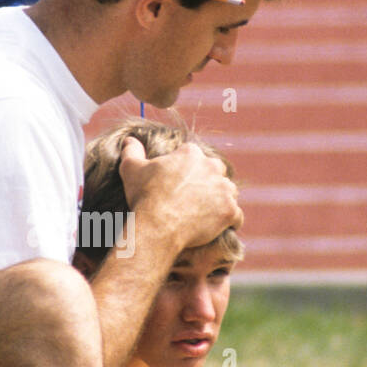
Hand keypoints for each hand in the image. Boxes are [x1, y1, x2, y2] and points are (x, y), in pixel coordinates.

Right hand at [119, 136, 242, 250]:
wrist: (157, 226)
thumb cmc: (144, 196)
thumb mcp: (131, 169)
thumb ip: (132, 151)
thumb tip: (129, 140)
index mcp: (191, 154)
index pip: (196, 157)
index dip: (189, 171)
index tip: (181, 184)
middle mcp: (212, 167)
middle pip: (217, 172)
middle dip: (210, 183)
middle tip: (196, 198)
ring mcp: (223, 189)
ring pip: (230, 192)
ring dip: (222, 201)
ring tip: (208, 213)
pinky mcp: (229, 211)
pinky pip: (237, 216)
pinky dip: (230, 222)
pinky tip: (219, 227)